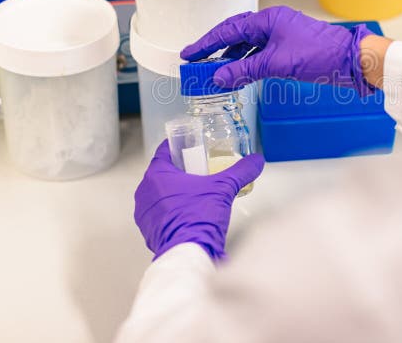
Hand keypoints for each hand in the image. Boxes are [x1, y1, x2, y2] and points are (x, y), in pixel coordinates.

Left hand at [134, 140, 264, 261]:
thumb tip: (256, 160)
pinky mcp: (148, 230)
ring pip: (160, 194)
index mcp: (157, 174)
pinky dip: (172, 210)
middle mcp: (145, 191)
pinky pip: (159, 213)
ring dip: (174, 192)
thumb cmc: (199, 217)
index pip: (165, 151)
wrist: (189, 253)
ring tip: (196, 195)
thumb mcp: (224, 188)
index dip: (180, 147)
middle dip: (180, 171)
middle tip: (200, 172)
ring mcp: (144, 213)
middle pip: (163, 173)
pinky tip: (189, 214)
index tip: (192, 148)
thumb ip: (241, 171)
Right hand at [180, 6, 375, 94]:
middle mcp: (272, 24)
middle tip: (197, 64)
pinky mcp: (289, 50)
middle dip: (215, 50)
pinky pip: (260, 55)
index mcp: (268, 19)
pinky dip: (247, 65)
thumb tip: (219, 78)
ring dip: (231, 60)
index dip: (206, 43)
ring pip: (248, 47)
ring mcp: (281, 37)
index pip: (228, 30)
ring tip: (214, 74)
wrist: (351, 61)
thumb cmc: (320, 55)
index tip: (188, 54)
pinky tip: (239, 76)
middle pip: (236, 36)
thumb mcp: (277, 64)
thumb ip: (245, 71)